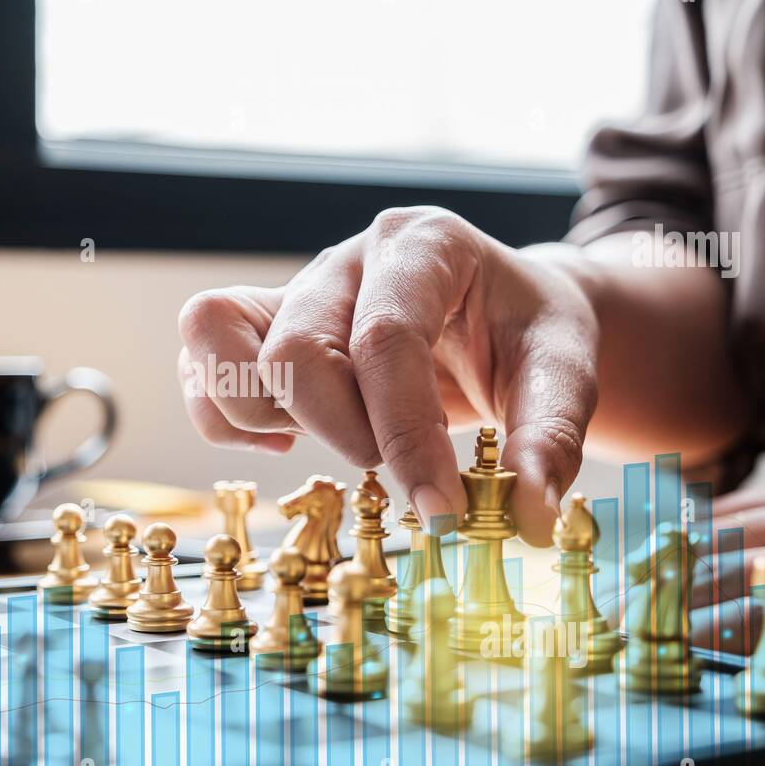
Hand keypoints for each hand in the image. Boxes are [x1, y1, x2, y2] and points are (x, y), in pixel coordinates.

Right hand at [177, 205, 598, 543]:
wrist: (503, 313)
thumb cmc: (526, 334)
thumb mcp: (564, 373)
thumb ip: (547, 440)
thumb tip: (527, 521)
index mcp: (423, 244)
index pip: (386, 338)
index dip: (404, 434)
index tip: (440, 509)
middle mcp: (348, 259)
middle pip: (294, 349)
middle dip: (342, 433)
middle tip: (396, 464)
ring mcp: (295, 290)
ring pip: (218, 346)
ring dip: (273, 419)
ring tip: (344, 437)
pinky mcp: (264, 327)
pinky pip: (200, 368)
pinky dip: (230, 417)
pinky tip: (293, 436)